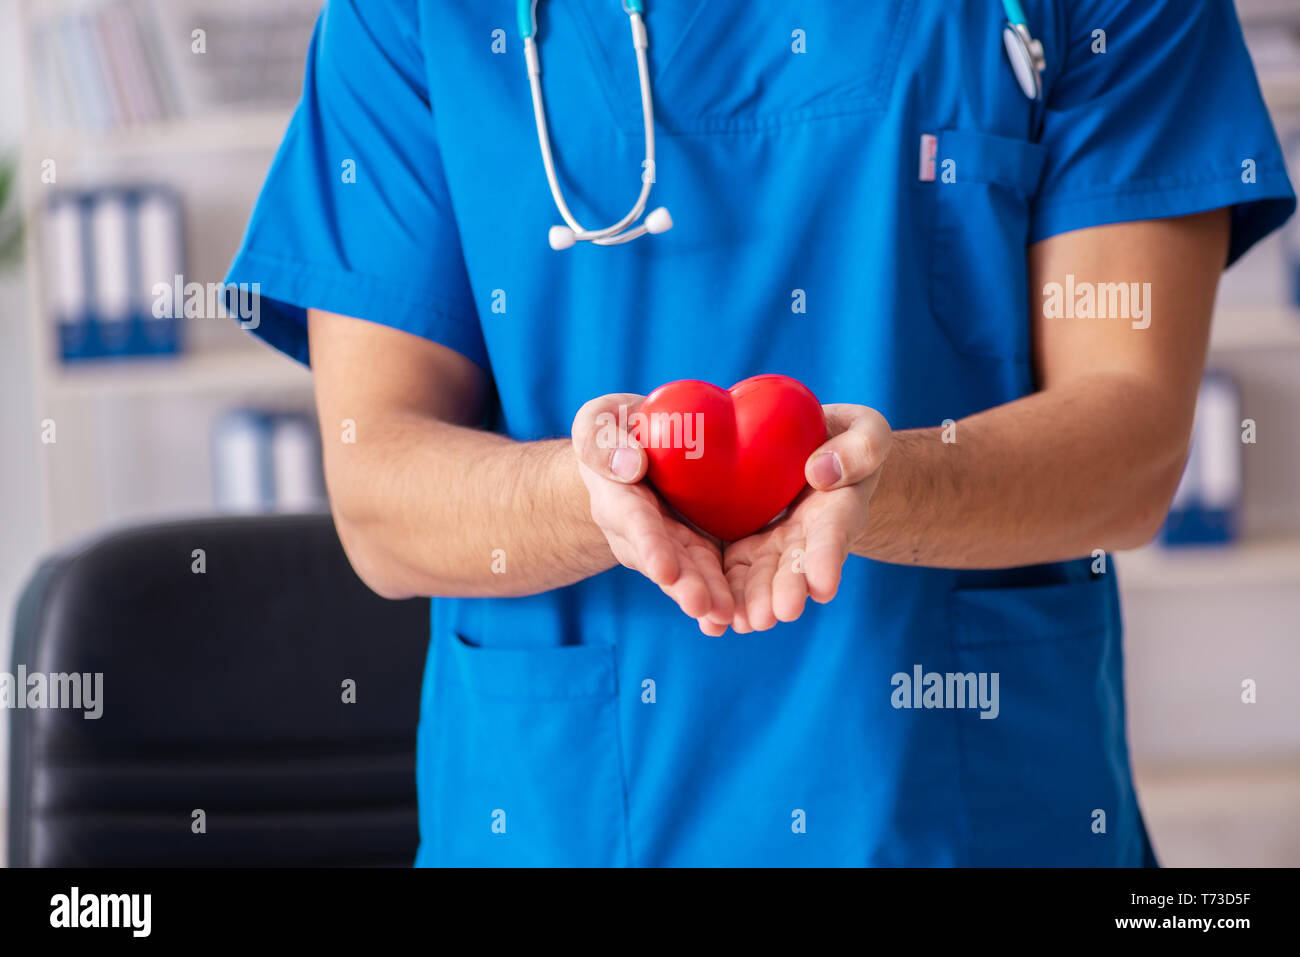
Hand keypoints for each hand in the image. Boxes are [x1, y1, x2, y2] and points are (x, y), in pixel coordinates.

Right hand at [572, 393, 734, 632]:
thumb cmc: (616, 433)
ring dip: (710, 597)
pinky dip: (727, 596)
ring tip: (729, 618)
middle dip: (684, 585)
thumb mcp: (598, 424)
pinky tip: (740, 617)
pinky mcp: (700, 549)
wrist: (632, 456)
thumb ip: (604, 441)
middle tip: (703, 606)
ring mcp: (673, 546)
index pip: (634, 522)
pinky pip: (715, 573)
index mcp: (619, 499)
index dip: (650, 545)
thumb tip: (631, 465)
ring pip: (692, 574)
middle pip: (666, 562)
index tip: (663, 570)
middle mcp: (644, 534)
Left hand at [723, 404, 890, 632]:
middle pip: (796, 567)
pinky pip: (732, 572)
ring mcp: (773, 546)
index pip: (833, 534)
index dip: (826, 558)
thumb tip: (820, 473)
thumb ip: (859, 448)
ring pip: (761, 577)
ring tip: (742, 624)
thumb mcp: (865, 430)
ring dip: (753, 601)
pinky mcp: (744, 546)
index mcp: (838, 510)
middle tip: (778, 615)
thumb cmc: (843, 438)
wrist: (813, 452)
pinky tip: (711, 622)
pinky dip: (724, 595)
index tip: (823, 586)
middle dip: (787, 591)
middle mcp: (806, 538)